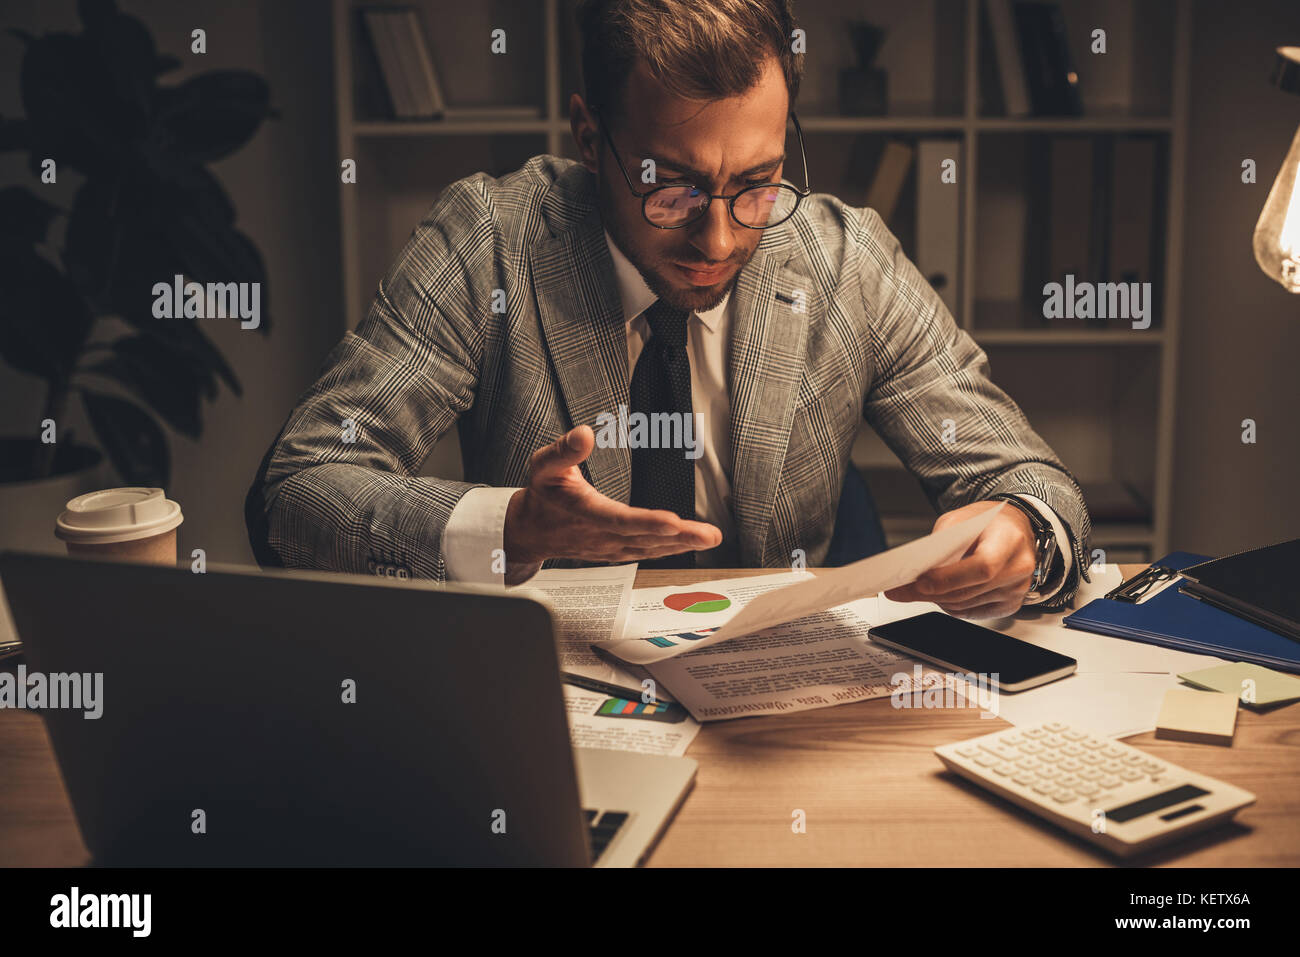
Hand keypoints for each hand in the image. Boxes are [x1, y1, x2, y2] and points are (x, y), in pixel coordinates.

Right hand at [502, 425, 721, 582]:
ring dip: (682, 545)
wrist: (531, 531)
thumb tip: (584, 433)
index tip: (673, 521)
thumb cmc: (541, 495)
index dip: (646, 523)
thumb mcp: (544, 466)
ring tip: (709, 538)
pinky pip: (648, 552)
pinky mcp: (617, 551)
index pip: (619, 520)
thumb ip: (564, 450)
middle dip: (679, 537)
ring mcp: (610, 547)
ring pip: (650, 549)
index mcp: (585, 512)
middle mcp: (601, 535)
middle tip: (708, 535)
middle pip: (644, 538)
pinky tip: (691, 543)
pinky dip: (671, 549)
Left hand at [883, 500, 1037, 618]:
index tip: (920, 582)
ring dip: (937, 600)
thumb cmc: (989, 522)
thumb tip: (919, 566)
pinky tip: (938, 595)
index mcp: (1009, 541)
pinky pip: (972, 612)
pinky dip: (951, 606)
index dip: (949, 578)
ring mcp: (1016, 590)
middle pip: (969, 591)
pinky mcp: (1010, 605)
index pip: (982, 567)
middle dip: (930, 593)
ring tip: (914, 591)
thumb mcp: (962, 518)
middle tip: (901, 591)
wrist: (1014, 529)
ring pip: (966, 605)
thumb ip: (943, 540)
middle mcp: (1018, 568)